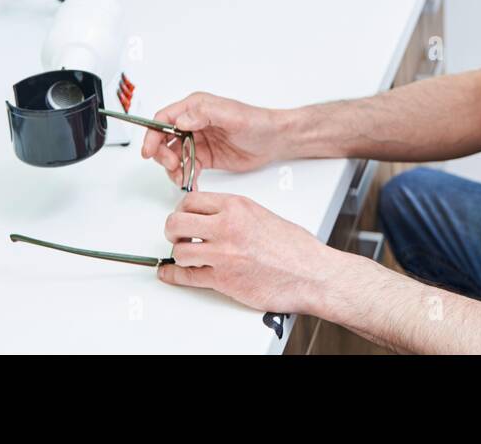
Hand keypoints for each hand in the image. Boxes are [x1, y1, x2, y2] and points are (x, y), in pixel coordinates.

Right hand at [143, 92, 283, 187]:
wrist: (274, 140)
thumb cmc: (256, 122)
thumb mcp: (231, 115)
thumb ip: (204, 114)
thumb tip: (181, 120)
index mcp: (196, 108)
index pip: (164, 119)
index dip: (152, 134)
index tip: (148, 152)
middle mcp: (193, 123)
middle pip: (163, 138)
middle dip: (162, 154)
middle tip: (173, 166)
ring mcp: (198, 141)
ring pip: (172, 155)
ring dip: (173, 168)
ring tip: (183, 178)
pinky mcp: (205, 157)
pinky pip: (186, 167)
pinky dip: (184, 176)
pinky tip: (191, 183)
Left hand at [158, 191, 340, 314]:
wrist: (310, 274)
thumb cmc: (296, 249)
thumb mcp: (262, 215)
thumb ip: (236, 214)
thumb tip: (216, 218)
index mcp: (237, 206)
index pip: (190, 201)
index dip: (181, 210)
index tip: (182, 216)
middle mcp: (226, 227)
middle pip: (176, 223)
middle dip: (173, 231)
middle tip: (177, 235)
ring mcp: (223, 254)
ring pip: (180, 251)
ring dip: (179, 254)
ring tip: (185, 255)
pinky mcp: (223, 280)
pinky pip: (187, 276)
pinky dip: (174, 276)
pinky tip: (170, 273)